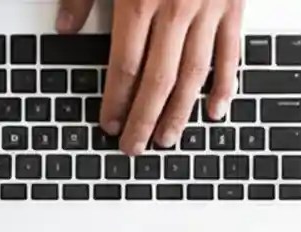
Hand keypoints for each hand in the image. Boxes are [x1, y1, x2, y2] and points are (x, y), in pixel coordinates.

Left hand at [58, 0, 242, 154]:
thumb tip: (64, 27)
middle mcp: (178, 8)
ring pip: (195, 73)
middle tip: (132, 147)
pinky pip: (232, 51)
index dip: (116, 101)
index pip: (126, 68)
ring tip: (166, 139)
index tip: (107, 124)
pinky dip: (226, 83)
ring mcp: (211, 7)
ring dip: (180, 112)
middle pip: (159, 80)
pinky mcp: (235, 3)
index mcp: (139, 0)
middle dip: (144, 119)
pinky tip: (216, 110)